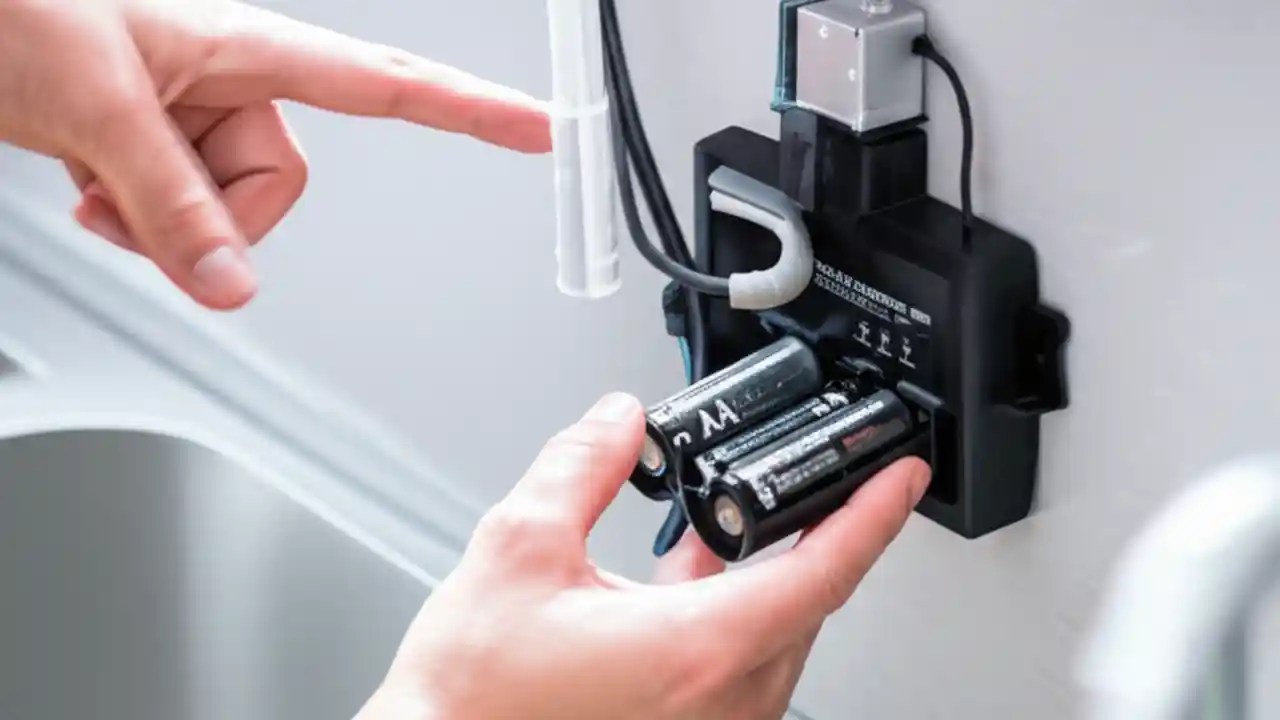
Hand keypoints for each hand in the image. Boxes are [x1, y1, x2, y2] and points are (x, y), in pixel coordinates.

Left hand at [0, 0, 547, 309]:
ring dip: (157, 221)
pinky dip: (134, 223)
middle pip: (282, 183)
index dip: (472, 110)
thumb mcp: (95, 102)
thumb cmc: (10, 7)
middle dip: (211, 211)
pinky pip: (182, 218)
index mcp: (246, 46)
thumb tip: (234, 287)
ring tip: (93, 175)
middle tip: (131, 190)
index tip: (536, 129)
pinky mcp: (158, 149)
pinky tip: (87, 188)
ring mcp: (193, 118)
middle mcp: (230, 84)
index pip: (389, 83)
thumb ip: (172, 202)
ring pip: (228, 211)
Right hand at [357, 393, 930, 719]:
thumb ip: (581, 466)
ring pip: (775, 636)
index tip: (897, 476)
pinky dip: (732, 612)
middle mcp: (719, 701)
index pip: (822, 571)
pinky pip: (739, 666)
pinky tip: (692, 573)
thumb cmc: (471, 696)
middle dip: (820, 536)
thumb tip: (617, 421)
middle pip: (809, 603)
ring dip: (770, 575)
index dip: (870, 513)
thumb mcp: (519, 547)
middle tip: (825, 480)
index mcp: (696, 650)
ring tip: (741, 518)